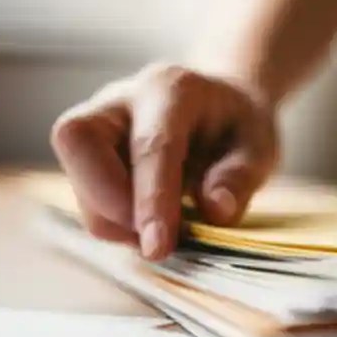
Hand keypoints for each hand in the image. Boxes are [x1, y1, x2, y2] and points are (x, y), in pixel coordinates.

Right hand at [51, 63, 278, 258]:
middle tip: (156, 238)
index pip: (152, 145)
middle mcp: (120, 98)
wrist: (214, 104)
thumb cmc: (235, 126)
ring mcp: (94, 121)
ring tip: (163, 227)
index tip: (157, 247)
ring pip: (78, 178)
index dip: (151, 198)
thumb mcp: (258, 147)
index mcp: (172, 89)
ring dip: (114, 220)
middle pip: (80, 142)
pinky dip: (112, 221)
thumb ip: (240, 177)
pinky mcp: (82, 150)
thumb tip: (217, 210)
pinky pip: (83, 195)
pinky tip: (147, 217)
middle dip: (108, 203)